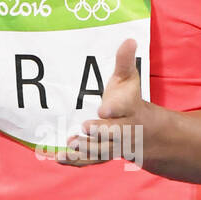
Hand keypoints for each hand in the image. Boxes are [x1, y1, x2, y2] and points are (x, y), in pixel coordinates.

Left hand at [57, 37, 151, 167]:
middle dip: (102, 132)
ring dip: (87, 148)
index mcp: (131, 110)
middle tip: (85, 127)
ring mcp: (113, 145)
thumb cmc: (129, 100)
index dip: (115, 109)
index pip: (124, 110)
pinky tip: (58, 157)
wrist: (142, 133)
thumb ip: (125, 61)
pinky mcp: (102, 155)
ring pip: (102, 150)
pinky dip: (75, 160)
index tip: (104, 108)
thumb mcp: (128, 80)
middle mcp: (124, 130)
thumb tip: (129, 39)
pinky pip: (90, 160)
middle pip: (114, 133)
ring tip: (71, 143)